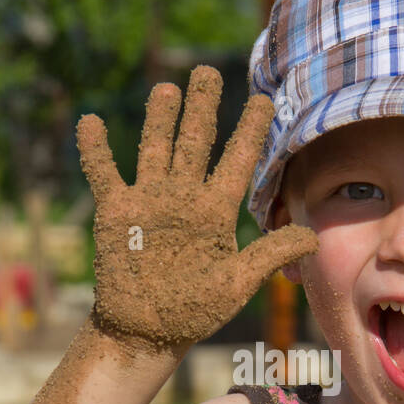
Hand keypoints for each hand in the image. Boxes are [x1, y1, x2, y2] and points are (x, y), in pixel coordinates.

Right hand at [75, 65, 317, 348]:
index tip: (264, 99)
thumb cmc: (194, 311)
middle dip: (203, 107)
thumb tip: (313, 237)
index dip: (250, 131)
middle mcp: (183, 198)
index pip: (237, 162)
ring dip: (159, 119)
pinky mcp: (116, 213)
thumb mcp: (237, 284)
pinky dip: (95, 150)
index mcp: (215, 211)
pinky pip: (104, 174)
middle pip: (196, 142)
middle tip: (209, 71)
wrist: (147, 332)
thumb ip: (269, 255)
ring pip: (155, 148)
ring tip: (167, 88)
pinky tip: (90, 122)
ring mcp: (149, 201)